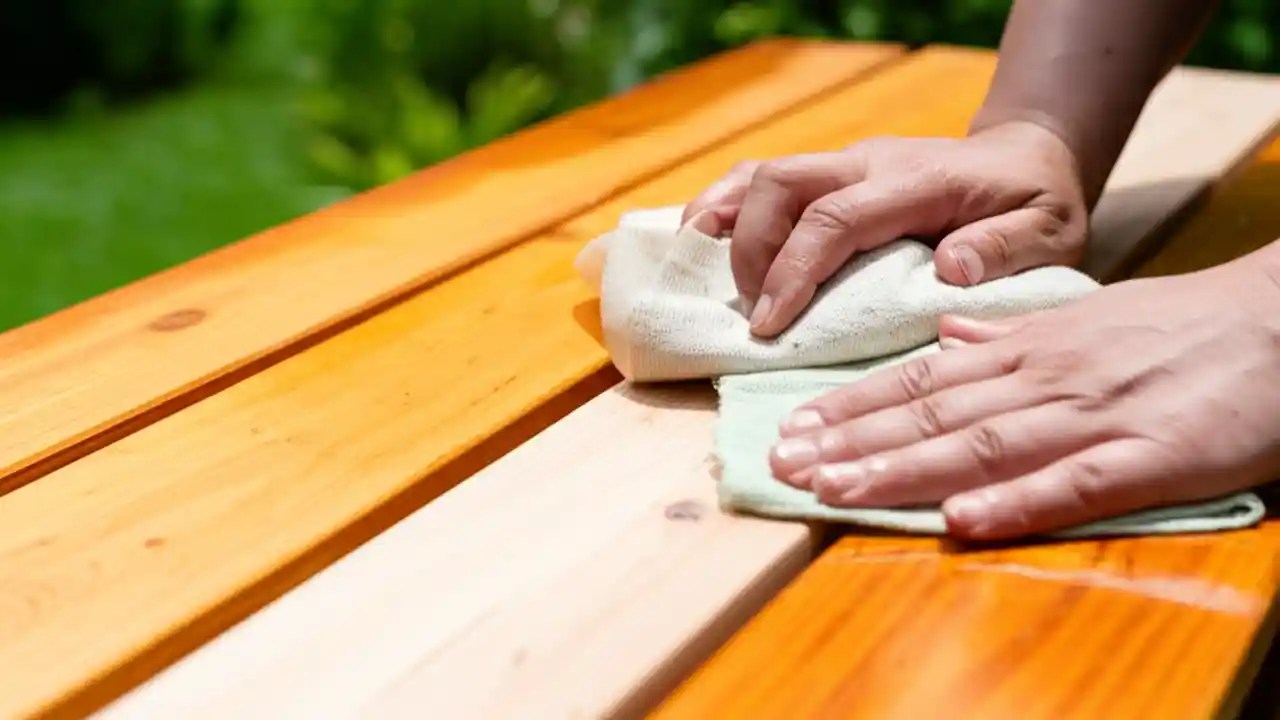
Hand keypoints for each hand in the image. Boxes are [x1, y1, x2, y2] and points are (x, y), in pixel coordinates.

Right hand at [681, 121, 1087, 336]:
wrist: (1026, 159)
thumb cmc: (1036, 205)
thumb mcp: (1049, 232)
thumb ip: (1006, 249)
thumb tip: (949, 268)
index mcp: (916, 181)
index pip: (835, 218)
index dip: (794, 270)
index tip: (769, 326)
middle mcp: (868, 162)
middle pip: (780, 185)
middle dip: (752, 252)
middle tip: (757, 317)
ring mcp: (843, 163)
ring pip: (761, 175)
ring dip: (728, 229)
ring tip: (713, 286)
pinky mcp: (828, 175)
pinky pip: (761, 180)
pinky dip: (725, 209)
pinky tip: (703, 244)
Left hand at [766, 254, 1279, 540]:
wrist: (1279, 320)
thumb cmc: (1178, 325)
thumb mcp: (1082, 316)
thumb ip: (1009, 332)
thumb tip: (945, 333)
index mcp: (1029, 349)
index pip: (923, 378)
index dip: (854, 407)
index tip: (796, 428)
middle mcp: (1046, 379)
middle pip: (934, 412)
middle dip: (853, 441)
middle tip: (785, 463)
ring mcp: (1095, 418)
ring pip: (982, 445)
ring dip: (903, 469)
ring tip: (837, 490)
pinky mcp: (1152, 457)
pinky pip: (1073, 485)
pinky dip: (1015, 504)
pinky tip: (960, 522)